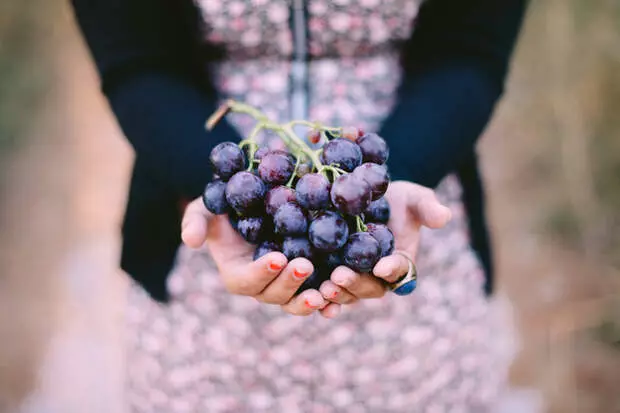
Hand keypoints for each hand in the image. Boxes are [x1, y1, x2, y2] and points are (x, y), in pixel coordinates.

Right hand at [181, 198, 340, 317]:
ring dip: (309, 301)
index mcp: (236, 272)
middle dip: (288, 284)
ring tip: (325, 292)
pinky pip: (317, 296)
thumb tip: (190, 241)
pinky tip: (339, 301)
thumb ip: (194, 221)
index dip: (260, 273)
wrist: (255, 202)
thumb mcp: (205, 207)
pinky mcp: (307, 279)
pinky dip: (328, 303)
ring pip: (295, 302)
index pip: (246, 281)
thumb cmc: (226, 205)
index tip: (276, 258)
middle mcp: (261, 284)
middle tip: (304, 265)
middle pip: (273, 295)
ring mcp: (285, 284)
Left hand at [320, 181, 451, 304]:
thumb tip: (445, 216)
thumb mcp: (413, 197)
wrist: (362, 196)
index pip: (401, 271)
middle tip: (341, 275)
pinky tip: (309, 296)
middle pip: (370, 288)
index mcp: (400, 262)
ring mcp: (353, 277)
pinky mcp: (328, 273)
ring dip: (336, 293)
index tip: (383, 265)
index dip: (393, 270)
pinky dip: (317, 297)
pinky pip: (324, 290)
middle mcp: (377, 276)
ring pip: (347, 293)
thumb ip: (428, 207)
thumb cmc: (395, 198)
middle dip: (356, 284)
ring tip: (324, 285)